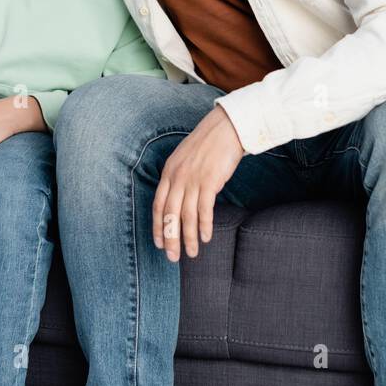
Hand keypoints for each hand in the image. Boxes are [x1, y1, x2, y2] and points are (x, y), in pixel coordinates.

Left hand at [152, 105, 244, 262]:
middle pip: (169, 215)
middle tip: (172, 258)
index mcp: (169, 172)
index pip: (158, 205)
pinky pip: (204, 210)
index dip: (158, 226)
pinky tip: (206, 237)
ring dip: (188, 238)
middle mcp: (177, 177)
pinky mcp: (209, 181)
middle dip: (170, 239)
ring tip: (192, 253)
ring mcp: (193, 179)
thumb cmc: (209, 143)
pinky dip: (204, 226)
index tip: (159, 243)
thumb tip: (179, 197)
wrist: (227, 128)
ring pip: (186, 216)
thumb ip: (179, 176)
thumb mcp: (185, 158)